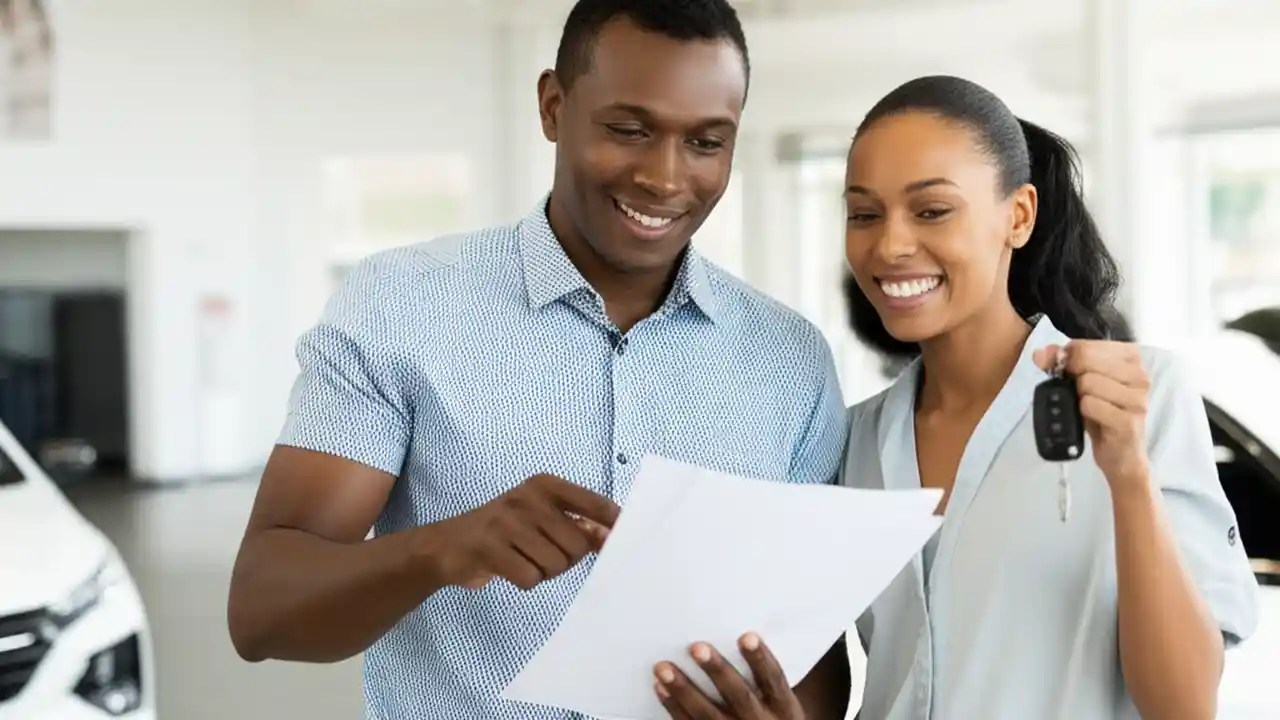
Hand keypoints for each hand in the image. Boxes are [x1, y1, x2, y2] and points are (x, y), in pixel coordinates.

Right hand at [431, 474, 617, 590]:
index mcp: (545, 486)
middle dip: (566, 560)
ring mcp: (508, 522)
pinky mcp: (491, 548)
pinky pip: (531, 578)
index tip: (621, 538)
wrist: (448, 544)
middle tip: (543, 555)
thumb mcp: (541, 516)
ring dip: (545, 572)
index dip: (612, 524)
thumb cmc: (505, 530)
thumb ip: (577, 523)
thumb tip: (612, 536)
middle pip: (577, 545)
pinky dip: (526, 581)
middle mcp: (528, 498)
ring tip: (524, 559)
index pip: (594, 504)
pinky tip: (510, 568)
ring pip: (556, 564)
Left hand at [654, 633, 803, 719]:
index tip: (747, 636)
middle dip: (718, 671)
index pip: (774, 680)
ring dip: (684, 690)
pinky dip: (673, 707)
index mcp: (784, 708)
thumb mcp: (779, 698)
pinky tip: (660, 687)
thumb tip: (741, 628)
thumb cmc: (770, 710)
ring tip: (663, 667)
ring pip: (709, 715)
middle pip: (740, 697)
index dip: (761, 659)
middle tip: (697, 647)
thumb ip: (763, 673)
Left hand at [1034, 340, 1151, 489]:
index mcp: (1131, 358)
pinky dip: (1083, 412)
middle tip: (1079, 394)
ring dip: (1079, 397)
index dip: (1067, 359)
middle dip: (1073, 377)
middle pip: (1085, 360)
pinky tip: (1095, 419)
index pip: (1085, 345)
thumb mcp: (1080, 384)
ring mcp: (1138, 398)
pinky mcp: (1129, 420)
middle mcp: (1140, 375)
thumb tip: (1040, 353)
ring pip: (1088, 382)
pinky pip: (1090, 405)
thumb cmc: (1102, 414)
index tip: (1067, 373)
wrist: (1120, 454)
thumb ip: (1060, 363)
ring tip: (1090, 408)